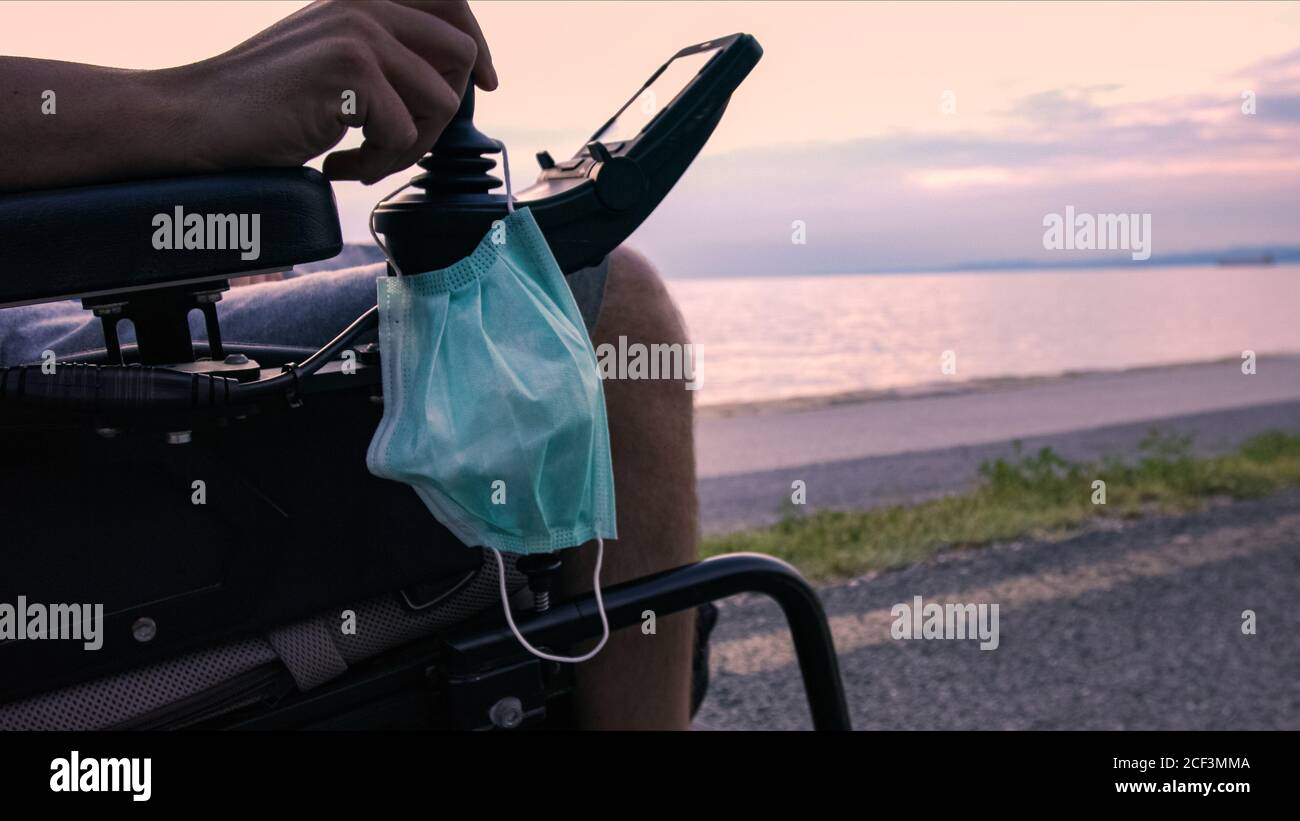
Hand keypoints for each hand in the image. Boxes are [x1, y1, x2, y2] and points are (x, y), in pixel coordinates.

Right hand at [171, 0, 496, 183]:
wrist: (196, 120)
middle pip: (460, 56)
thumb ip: (384, 56)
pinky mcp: (349, 70)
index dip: (479, 46)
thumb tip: (455, 80)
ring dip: (409, 147)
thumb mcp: (333, 61)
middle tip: (399, 145)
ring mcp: (358, 32)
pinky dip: (377, 164)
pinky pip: (404, 134)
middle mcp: (365, 3)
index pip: (451, 3)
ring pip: (439, 102)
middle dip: (441, 114)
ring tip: (362, 160)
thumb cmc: (263, 105)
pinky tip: (335, 166)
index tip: (488, 84)